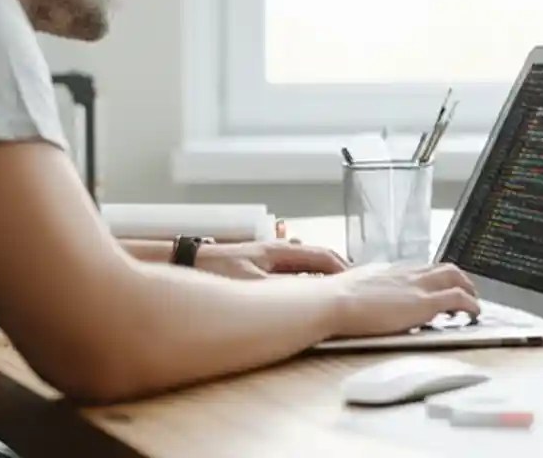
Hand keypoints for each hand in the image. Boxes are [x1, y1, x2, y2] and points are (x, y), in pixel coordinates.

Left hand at [193, 240, 348, 279]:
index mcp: (280, 251)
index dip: (343, 270)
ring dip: (320, 276)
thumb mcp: (255, 285)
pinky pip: (289, 270)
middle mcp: (276, 250)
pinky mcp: (255, 264)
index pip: (323, 256)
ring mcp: (266, 256)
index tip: (358, 284)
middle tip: (351, 288)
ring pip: (303, 264)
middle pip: (316, 258)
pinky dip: (303, 279)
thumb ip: (287, 287)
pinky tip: (300, 293)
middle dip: (336, 272)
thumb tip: (316, 290)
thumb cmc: (216, 273)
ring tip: (332, 291)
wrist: (184, 261)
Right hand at [326, 262, 480, 337]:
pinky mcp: (424, 302)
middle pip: (443, 268)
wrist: (334, 301)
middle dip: (458, 280)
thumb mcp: (351, 289)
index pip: (420, 269)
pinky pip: (458, 298)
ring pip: (455, 276)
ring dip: (468, 289)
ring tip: (473, 304)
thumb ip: (361, 292)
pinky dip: (471, 305)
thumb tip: (355, 299)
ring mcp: (417, 285)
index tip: (436, 288)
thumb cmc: (334, 299)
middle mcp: (406, 272)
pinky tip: (475, 314)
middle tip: (465, 293)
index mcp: (389, 271)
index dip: (433, 279)